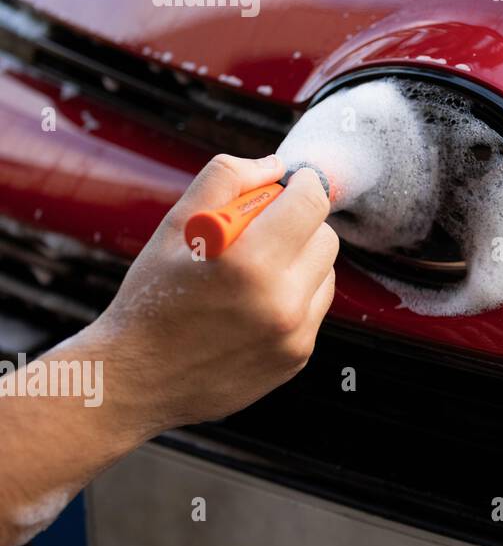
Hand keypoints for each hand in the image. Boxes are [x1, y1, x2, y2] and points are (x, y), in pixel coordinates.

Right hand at [88, 153, 338, 433]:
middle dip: (301, 224)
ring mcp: (294, 336)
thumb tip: (275, 166)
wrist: (134, 380)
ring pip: (326, 274)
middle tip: (264, 229)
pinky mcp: (297, 358)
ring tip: (254, 271)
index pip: (311, 204)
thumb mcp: (175, 228)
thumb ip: (225, 181)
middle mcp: (281, 303)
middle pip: (326, 238)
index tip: (294, 183)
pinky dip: (296, 297)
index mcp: (249, 264)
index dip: (305, 185)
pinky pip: (316, 309)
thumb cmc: (151, 300)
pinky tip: (254, 304)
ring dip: (302, 261)